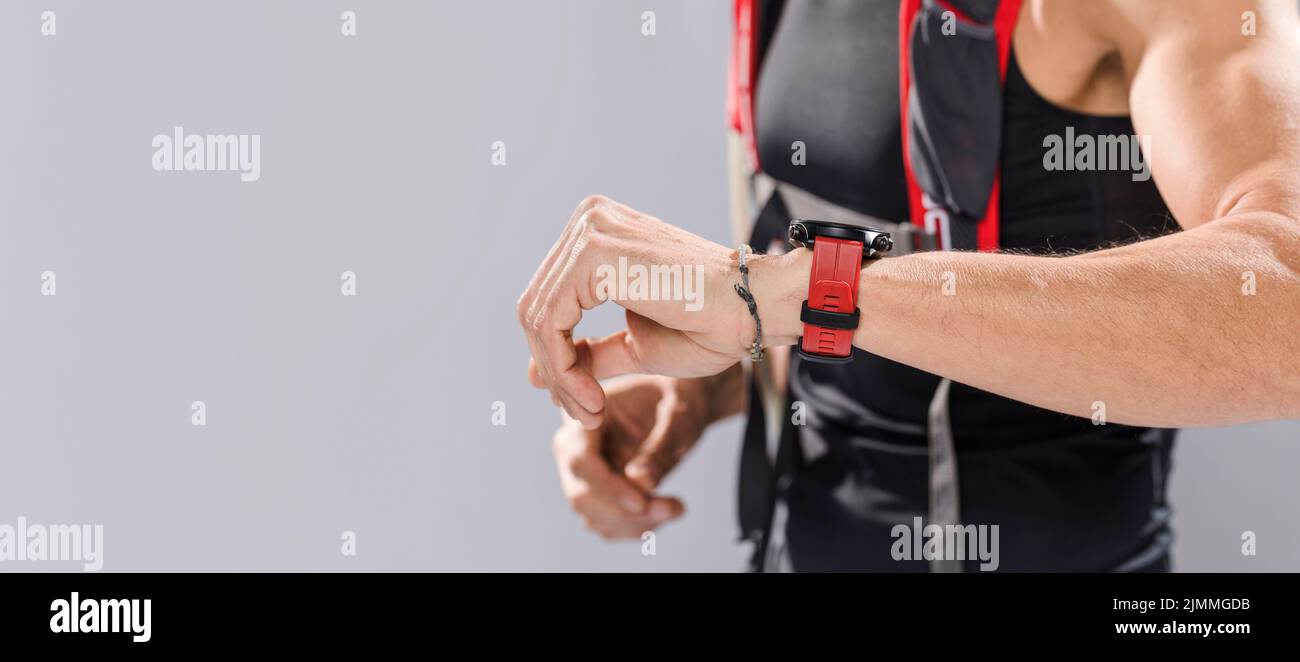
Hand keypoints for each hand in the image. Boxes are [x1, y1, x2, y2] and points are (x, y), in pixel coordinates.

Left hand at [518, 195, 751, 428]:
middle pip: (536, 308)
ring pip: (537, 318)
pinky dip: (563, 369)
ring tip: (591, 411)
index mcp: (596, 234)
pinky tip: (593, 397)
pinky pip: (549, 321)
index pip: (549, 300)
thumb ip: (588, 352)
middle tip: (585, 414)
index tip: (585, 402)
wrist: (753, 309)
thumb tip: (536, 374)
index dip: (556, 359)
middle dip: (555, 372)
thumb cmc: (710, 324)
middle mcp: (587, 221)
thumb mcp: (636, 344)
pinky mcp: (592, 252)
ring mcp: (588, 231)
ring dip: (560, 377)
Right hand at [551, 374, 714, 538]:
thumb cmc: (675, 400)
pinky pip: (606, 524)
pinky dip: (635, 527)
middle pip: (580, 494)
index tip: (642, 503)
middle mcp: (574, 447)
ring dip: (635, 523)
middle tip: (671, 509)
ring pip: (592, 516)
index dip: (607, 486)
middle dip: (625, 512)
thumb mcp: (677, 415)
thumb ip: (659, 444)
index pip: (580, 459)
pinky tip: (665, 511)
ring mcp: (581, 474)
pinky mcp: (596, 496)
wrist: (676, 407)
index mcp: (585, 416)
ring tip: (675, 508)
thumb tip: (640, 482)